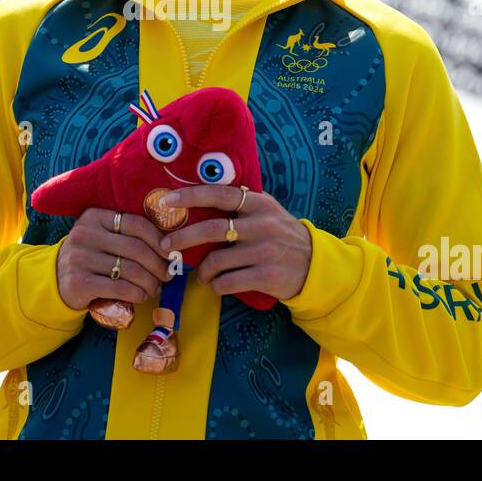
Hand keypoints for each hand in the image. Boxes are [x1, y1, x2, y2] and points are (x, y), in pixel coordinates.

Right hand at [56, 207, 172, 310]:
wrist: (56, 280)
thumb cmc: (90, 257)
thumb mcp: (102, 237)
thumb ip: (128, 235)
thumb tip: (170, 247)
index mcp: (94, 216)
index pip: (136, 224)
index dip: (159, 240)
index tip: (171, 254)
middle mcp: (85, 234)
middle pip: (136, 248)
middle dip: (158, 265)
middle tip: (168, 275)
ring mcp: (79, 258)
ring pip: (130, 270)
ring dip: (150, 282)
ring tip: (155, 288)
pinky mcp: (79, 282)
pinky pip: (119, 288)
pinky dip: (137, 293)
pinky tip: (141, 296)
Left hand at [158, 185, 311, 300]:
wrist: (315, 265)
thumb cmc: (282, 235)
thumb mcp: (267, 212)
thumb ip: (240, 205)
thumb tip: (197, 200)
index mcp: (259, 204)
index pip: (219, 194)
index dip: (191, 196)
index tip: (168, 200)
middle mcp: (261, 224)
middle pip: (211, 229)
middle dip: (182, 238)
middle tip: (166, 246)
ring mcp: (264, 251)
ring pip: (216, 261)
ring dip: (202, 270)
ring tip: (201, 275)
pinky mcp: (266, 275)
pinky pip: (228, 282)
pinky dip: (216, 286)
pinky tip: (216, 285)